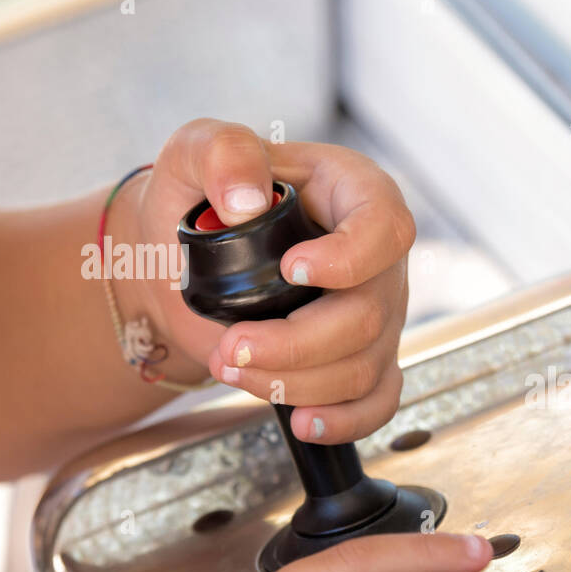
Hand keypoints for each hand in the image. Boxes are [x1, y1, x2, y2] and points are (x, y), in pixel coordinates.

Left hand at [117, 118, 415, 443]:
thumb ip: (224, 153)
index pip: (385, 228)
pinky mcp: (364, 358)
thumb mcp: (198, 150)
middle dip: (297, 343)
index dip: (349, 257)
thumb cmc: (202, 199)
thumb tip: (246, 200)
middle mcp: (377, 260)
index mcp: (354, 195)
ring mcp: (376, 313)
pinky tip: (303, 421)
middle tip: (232, 344)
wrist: (184, 257)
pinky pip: (378, 400)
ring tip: (231, 366)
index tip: (291, 268)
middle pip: (368, 316)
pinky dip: (345, 419)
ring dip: (295, 381)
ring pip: (363, 366)